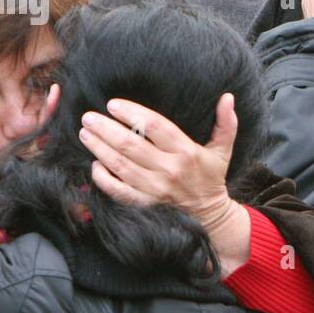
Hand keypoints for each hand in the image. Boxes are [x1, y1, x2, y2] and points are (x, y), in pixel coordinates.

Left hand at [77, 93, 251, 274]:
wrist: (210, 215)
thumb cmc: (212, 177)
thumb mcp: (224, 149)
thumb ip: (226, 122)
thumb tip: (228, 97)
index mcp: (186, 152)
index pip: (154, 126)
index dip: (131, 113)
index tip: (113, 104)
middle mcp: (169, 169)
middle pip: (130, 145)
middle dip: (106, 129)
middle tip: (88, 117)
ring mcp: (155, 189)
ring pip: (120, 166)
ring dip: (99, 149)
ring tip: (85, 134)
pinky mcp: (145, 204)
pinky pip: (118, 191)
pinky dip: (103, 179)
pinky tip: (94, 165)